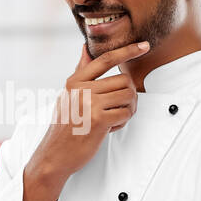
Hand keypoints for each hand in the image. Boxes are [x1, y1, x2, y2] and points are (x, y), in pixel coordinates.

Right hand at [27, 40, 148, 184]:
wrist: (55, 154)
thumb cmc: (64, 125)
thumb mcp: (68, 95)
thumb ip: (80, 72)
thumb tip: (85, 48)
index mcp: (74, 81)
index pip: (105, 59)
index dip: (128, 50)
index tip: (144, 45)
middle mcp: (81, 89)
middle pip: (123, 80)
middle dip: (129, 95)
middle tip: (120, 108)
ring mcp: (90, 104)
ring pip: (128, 95)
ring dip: (128, 108)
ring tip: (115, 117)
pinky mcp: (99, 120)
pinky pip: (126, 113)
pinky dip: (122, 122)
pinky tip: (109, 128)